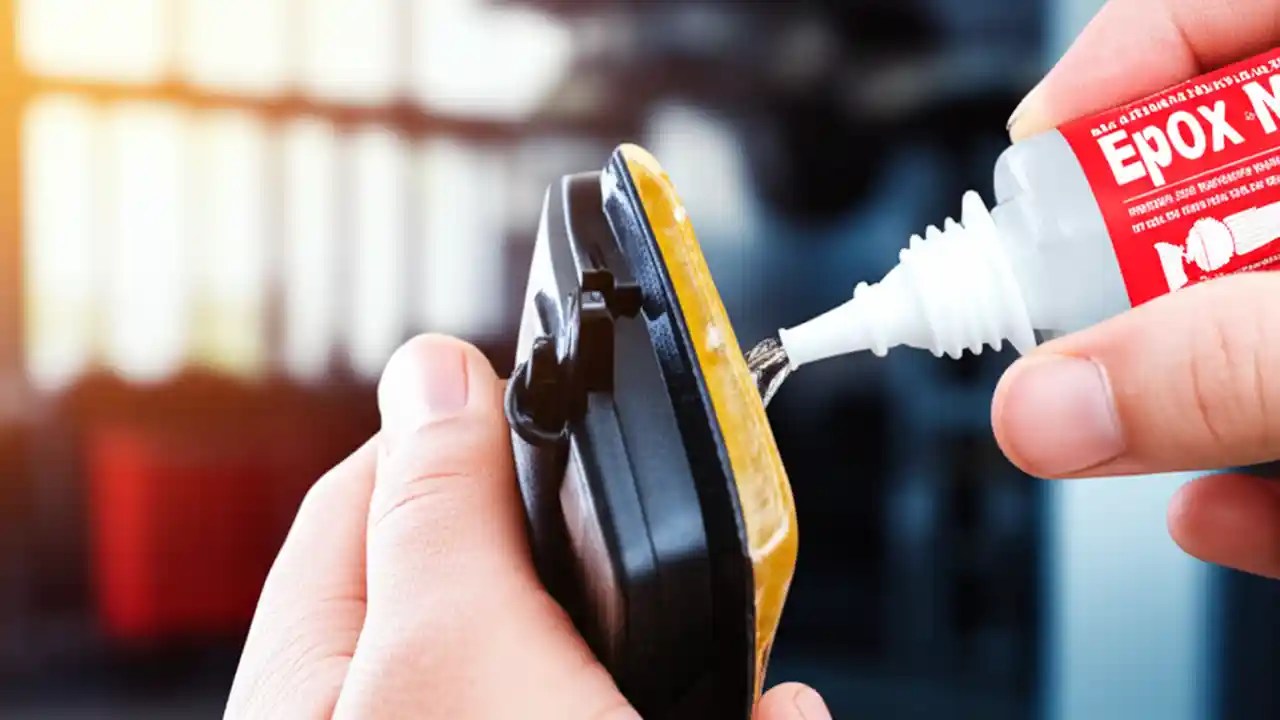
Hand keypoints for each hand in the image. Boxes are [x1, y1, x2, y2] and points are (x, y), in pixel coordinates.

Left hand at [225, 335, 829, 718]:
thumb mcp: (456, 652)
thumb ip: (438, 508)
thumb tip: (432, 366)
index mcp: (324, 676)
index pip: (372, 492)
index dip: (464, 420)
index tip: (559, 387)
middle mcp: (406, 713)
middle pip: (496, 570)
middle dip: (600, 540)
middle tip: (672, 521)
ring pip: (596, 655)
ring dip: (689, 641)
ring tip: (744, 640)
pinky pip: (662, 706)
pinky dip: (724, 705)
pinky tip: (773, 708)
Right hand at [995, 0, 1279, 579]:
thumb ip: (1225, 366)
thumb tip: (1043, 408)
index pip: (1221, 16)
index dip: (1113, 68)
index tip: (1040, 149)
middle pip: (1219, 191)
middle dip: (1134, 281)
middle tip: (1083, 333)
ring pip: (1257, 310)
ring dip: (1192, 400)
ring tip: (1143, 447)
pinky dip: (1269, 477)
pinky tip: (1232, 518)